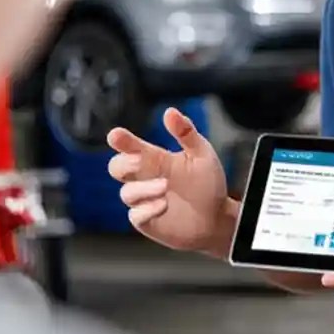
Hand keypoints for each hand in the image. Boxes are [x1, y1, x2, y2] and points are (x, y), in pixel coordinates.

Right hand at [106, 108, 229, 253]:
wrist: (217, 218)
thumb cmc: (207, 183)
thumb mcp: (201, 154)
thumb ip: (186, 133)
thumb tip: (170, 111)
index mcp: (154, 159)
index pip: (130, 147)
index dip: (121, 141)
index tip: (115, 136)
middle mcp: (144, 178)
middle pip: (116, 168)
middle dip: (124, 163)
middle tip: (140, 160)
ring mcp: (144, 200)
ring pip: (127, 193)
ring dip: (144, 188)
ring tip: (165, 186)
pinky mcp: (147, 221)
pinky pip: (136, 216)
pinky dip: (147, 209)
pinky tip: (164, 205)